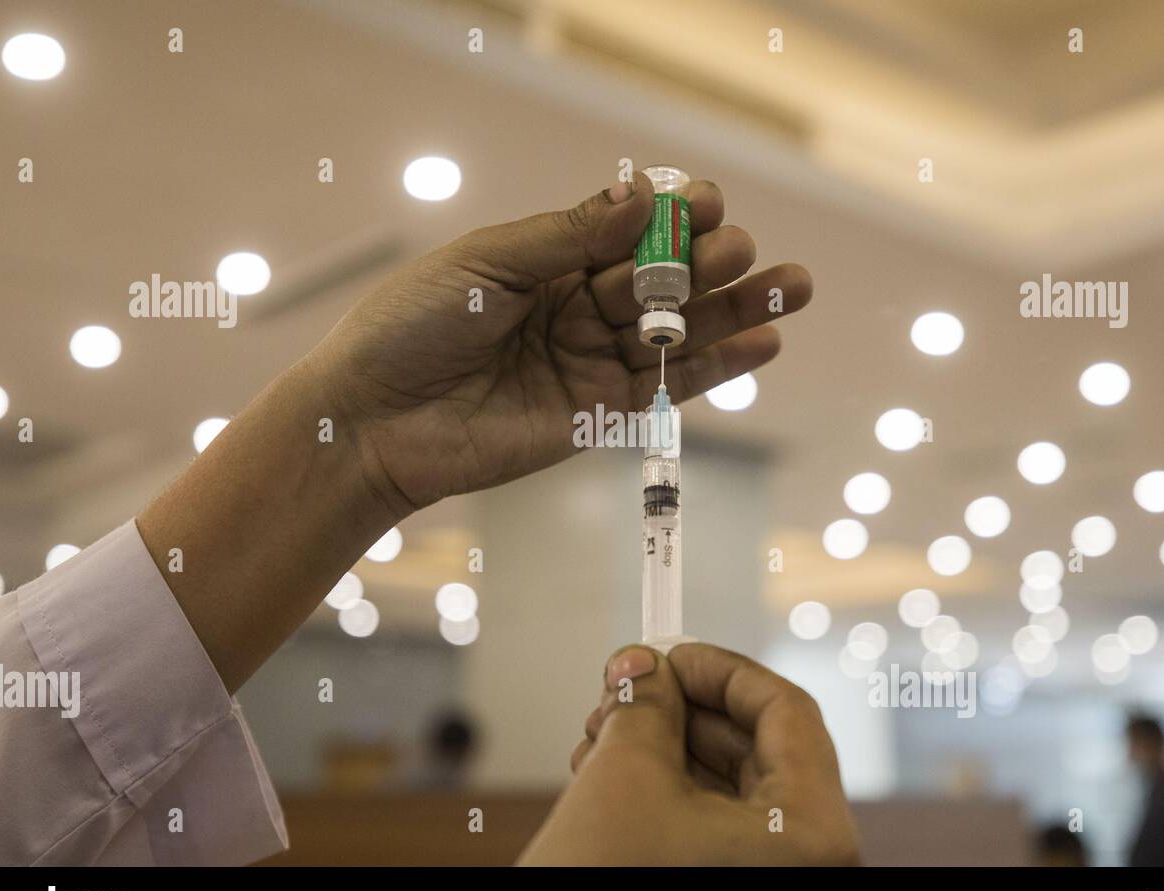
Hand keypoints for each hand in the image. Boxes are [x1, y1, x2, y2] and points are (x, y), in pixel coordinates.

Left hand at [315, 172, 812, 514]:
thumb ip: (567, 237)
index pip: (624, 232)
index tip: (706, 201)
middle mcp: (576, 309)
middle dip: (707, 265)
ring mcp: (590, 362)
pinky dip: (716, 368)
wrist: (373, 419)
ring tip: (790, 289)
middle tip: (744, 250)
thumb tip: (641, 197)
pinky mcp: (596, 415)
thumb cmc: (412, 326)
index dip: (667, 219)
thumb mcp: (486, 263)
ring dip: (733, 313)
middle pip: (660, 282)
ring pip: (676, 333)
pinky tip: (762, 345)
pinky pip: (667, 388)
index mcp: (547, 261)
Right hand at [517, 643, 858, 865]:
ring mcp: (769, 882)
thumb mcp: (626, 772)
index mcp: (813, 835)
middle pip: (757, 748)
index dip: (720, 669)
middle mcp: (806, 864)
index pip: (787, 711)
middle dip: (681, 709)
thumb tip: (645, 666)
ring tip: (601, 731)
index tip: (668, 651)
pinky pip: (713, 824)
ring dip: (664, 746)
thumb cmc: (606, 886)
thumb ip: (645, 702)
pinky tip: (607, 770)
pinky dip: (664, 789)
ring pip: (731, 787)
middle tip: (625, 686)